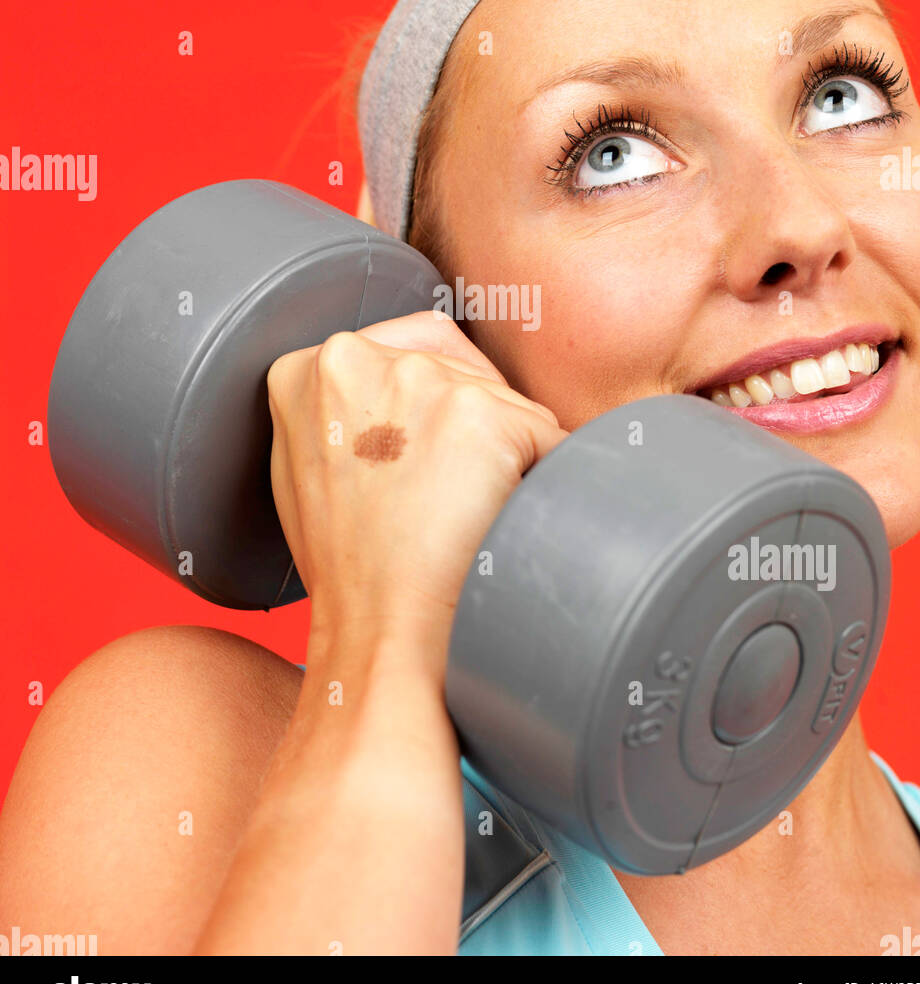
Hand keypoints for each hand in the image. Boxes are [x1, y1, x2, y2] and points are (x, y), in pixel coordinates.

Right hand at [266, 310, 566, 678]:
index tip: (424, 470)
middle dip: (472, 432)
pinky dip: (542, 477)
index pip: (410, 352)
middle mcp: (356, 357)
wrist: (380, 631)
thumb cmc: (351, 567)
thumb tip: (393, 375)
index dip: (434, 415)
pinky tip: (498, 517)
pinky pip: (547, 434)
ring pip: (504, 402)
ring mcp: (420, 381)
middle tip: (440, 506)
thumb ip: (340, 408)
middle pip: (461, 371)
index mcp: (308, 369)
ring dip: (505, 456)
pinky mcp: (480, 413)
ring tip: (460, 517)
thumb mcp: (312, 467)